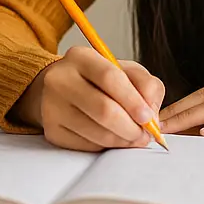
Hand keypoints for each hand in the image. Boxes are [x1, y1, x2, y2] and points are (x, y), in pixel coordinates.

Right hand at [13, 46, 164, 151]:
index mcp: (80, 57)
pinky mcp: (51, 130)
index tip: (149, 117)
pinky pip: (87, 146)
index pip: (110, 78)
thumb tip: (151, 116)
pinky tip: (112, 138)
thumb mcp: (125, 71)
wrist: (60, 90)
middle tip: (145, 135)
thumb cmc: (98, 80)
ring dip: (122, 141)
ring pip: (97, 133)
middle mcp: (60, 79)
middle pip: (104, 110)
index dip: (134, 101)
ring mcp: (52, 106)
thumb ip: (146, 85)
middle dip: (131, 128)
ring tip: (133, 138)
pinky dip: (106, 146)